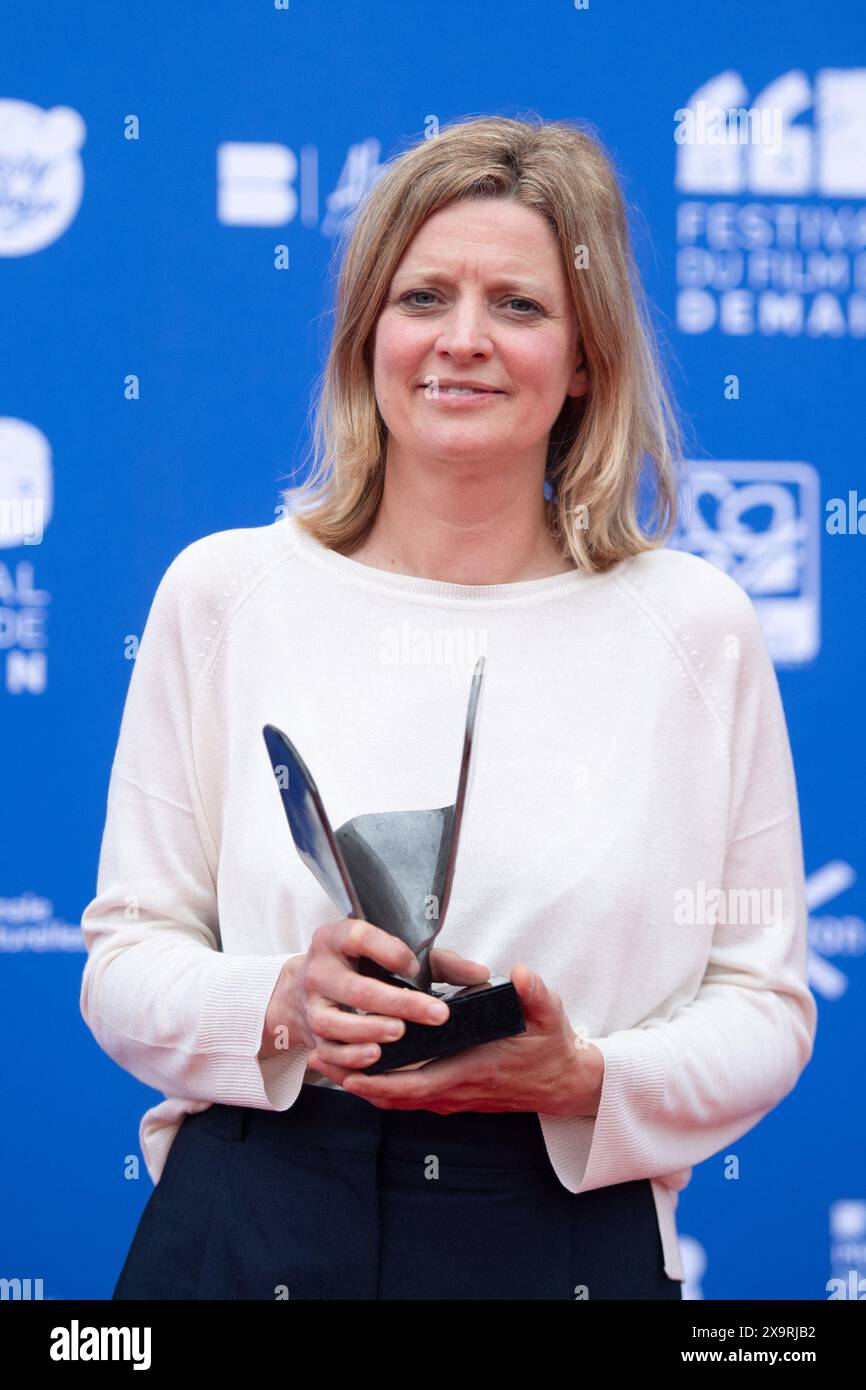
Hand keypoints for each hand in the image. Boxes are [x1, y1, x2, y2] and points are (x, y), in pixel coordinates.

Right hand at [258, 919, 488, 1069]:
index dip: (388, 951)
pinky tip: (375, 1058)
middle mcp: (320, 970)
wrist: (307, 990)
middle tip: (435, 1014)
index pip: (359, 937)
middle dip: (397, 1003)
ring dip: (369, 1031)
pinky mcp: (313, 1036)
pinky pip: (328, 1051)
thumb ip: (439, 964)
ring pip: (334, 1022)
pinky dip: (350, 1057)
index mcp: (338, 939)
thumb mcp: (396, 955)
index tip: (414, 966)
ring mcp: (313, 1005)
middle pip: (355, 987)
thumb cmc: (364, 967)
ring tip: (399, 1034)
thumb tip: (480, 975)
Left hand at [308, 963, 604, 1118]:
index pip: (419, 1082)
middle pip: (396, 1096)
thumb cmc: (551, 1047)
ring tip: (328, 1064)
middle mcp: (457, 1090)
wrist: (563, 1081)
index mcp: (473, 1069)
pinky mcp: (453, 1095)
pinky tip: (360, 1071)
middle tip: (320, 1061)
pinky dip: (381, 1087)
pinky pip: (409, 1097)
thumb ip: (535, 995)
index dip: (382, 1079)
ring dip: (363, 1085)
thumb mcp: (549, 1017)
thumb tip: (522, 975)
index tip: (350, 1067)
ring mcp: (454, 1097)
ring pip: (398, 1099)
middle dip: (356, 1081)